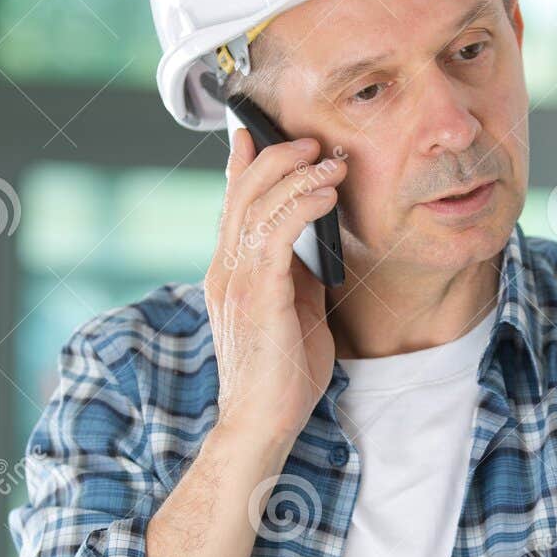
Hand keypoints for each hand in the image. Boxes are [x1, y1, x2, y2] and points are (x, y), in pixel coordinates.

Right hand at [203, 130, 345, 447]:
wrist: (263, 422)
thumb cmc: (282, 376)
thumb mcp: (293, 312)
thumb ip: (295, 276)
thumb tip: (314, 243)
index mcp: (230, 274)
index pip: (232, 206)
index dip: (242, 165)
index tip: (255, 134)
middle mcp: (225, 270)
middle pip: (243, 193)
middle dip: (278, 157)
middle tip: (312, 143)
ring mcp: (236, 280)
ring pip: (259, 203)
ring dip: (299, 175)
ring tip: (331, 163)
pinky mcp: (256, 293)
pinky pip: (276, 231)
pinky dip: (303, 203)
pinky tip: (327, 195)